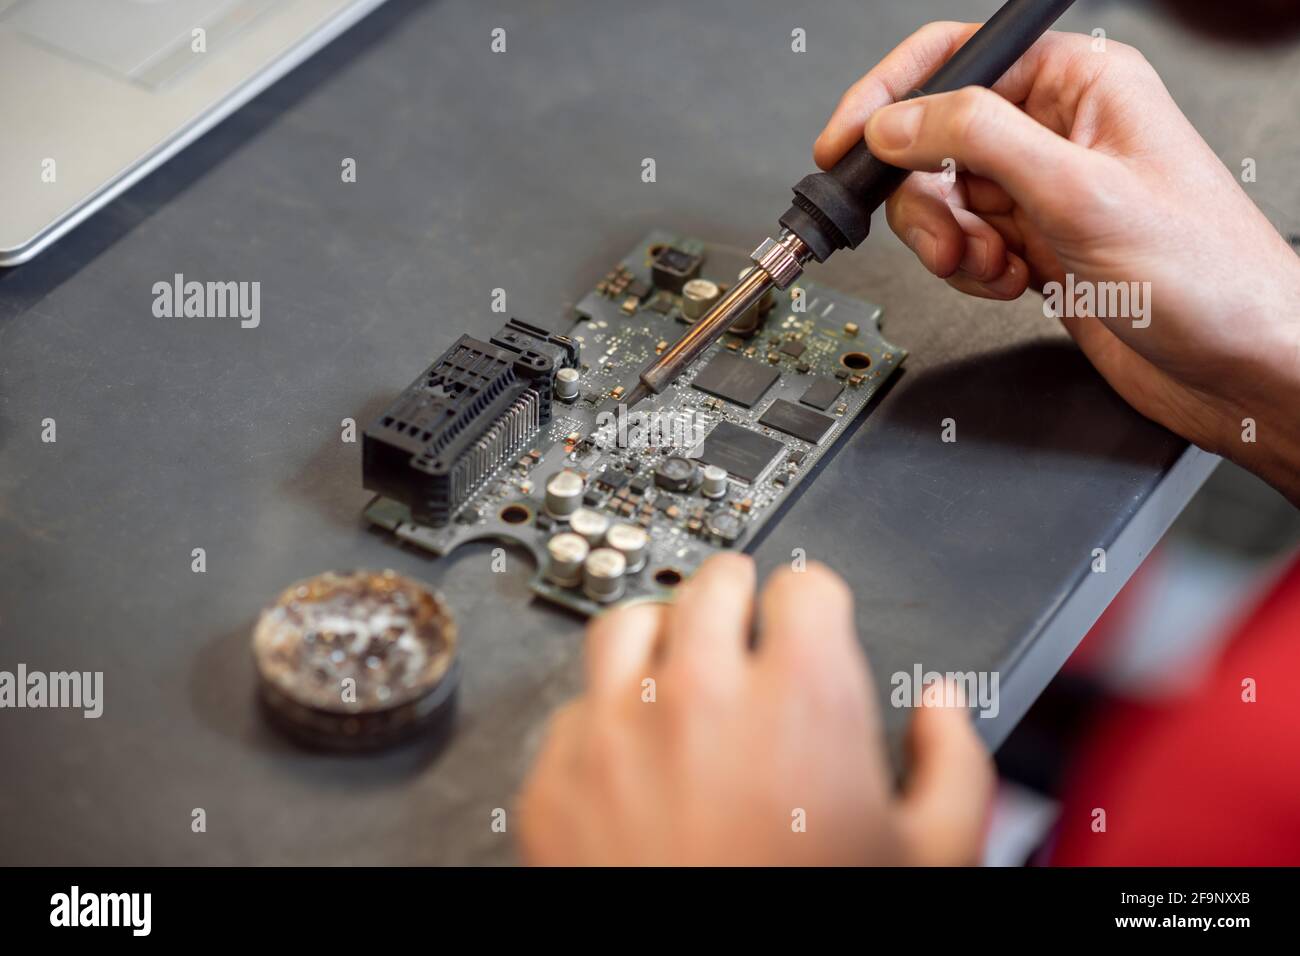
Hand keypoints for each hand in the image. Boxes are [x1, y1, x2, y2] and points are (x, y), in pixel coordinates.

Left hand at [517, 554, 991, 865]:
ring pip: (627, 625)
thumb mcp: (931, 858)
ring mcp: (616, 734)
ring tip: (682, 671)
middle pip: (713, 584)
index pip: (804, 585)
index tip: (810, 621)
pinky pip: (572, 711)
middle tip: (747, 632)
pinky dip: (605, 720)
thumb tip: (943, 711)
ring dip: (661, 638)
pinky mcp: (556, 781)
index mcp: (801, 698)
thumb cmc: (809, 931)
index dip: (815, 603)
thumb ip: (952, 766)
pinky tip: (633, 756)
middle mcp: (701, 697)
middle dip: (739, 600)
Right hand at [816, 24, 1299, 503]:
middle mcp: (1059, 131)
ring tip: (989, 267)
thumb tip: (898, 120)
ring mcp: (1045, 190)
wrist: (1236, 366)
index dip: (892, 98)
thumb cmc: (1206, 275)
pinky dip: (970, 271)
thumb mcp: (1080, 194)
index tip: (847, 142)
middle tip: (945, 239)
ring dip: (951, 242)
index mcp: (1082, 84)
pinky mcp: (1037, 244)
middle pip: (936, 139)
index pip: (958, 59)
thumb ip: (978, 141)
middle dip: (926, 197)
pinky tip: (1009, 284)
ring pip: (944, 198)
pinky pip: (965, 243)